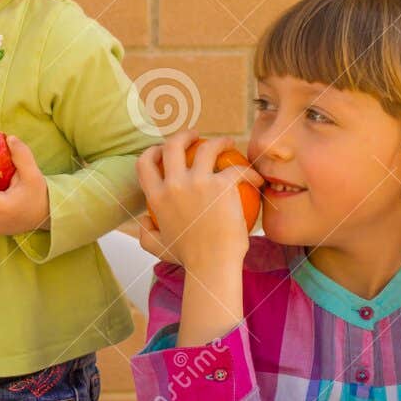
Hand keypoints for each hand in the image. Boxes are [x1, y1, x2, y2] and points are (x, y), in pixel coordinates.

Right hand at [136, 130, 259, 273]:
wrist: (211, 266)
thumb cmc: (188, 260)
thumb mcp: (158, 247)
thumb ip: (145, 233)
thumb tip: (145, 219)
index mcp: (157, 197)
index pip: (145, 163)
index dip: (152, 151)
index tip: (162, 150)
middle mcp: (174, 184)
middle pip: (173, 145)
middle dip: (184, 135)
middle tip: (196, 137)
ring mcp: (198, 183)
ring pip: (207, 148)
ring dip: (219, 141)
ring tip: (229, 144)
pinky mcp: (222, 185)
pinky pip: (238, 169)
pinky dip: (249, 171)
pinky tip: (256, 177)